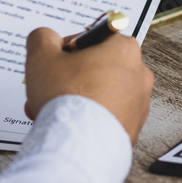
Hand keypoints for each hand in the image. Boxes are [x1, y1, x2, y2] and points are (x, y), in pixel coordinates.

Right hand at [24, 28, 153, 143]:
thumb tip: (46, 38)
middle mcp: (139, 75)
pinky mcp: (132, 128)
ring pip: (100, 93)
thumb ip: (43, 38)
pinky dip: (88, 118)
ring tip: (50, 110)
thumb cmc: (67, 99)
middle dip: (69, 76)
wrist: (80, 146)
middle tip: (49, 86)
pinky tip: (67, 125)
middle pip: (98, 67)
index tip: (56, 58)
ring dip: (75, 98)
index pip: (96, 36)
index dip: (70, 46)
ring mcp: (139, 104)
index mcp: (124, 50)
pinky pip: (107, 116)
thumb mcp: (42, 56)